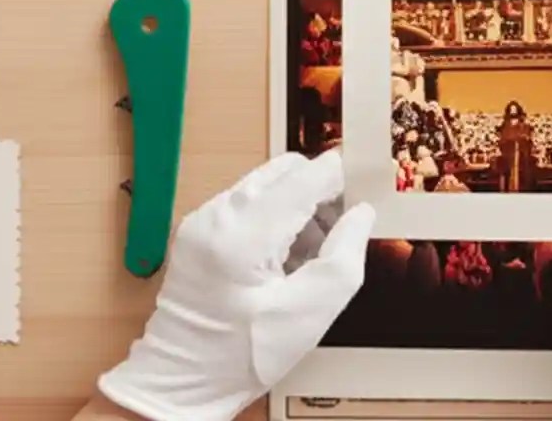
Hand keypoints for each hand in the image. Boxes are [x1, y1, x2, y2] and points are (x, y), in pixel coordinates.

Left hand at [98, 151, 374, 420]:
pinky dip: (274, 216)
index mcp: (242, 237)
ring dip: (298, 204)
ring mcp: (202, 218)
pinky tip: (282, 256)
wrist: (184, 379)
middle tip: (340, 230)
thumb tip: (362, 212)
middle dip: (320, 191)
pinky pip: (247, 200)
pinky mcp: (198, 226)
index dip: (342, 177)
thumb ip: (345, 255)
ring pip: (267, 183)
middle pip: (285, 171)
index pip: (304, 178)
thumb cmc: (245, 355)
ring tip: (309, 253)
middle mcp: (216, 215)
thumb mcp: (311, 313)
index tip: (367, 190)